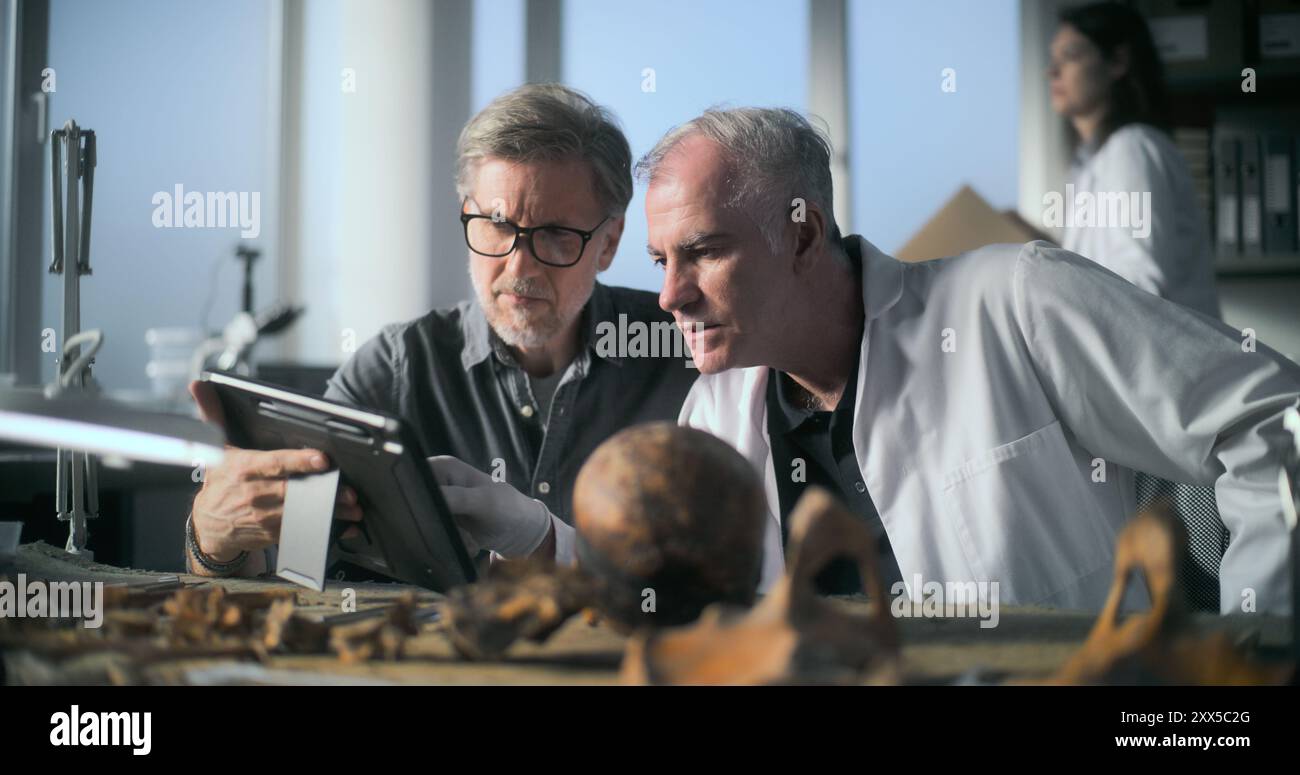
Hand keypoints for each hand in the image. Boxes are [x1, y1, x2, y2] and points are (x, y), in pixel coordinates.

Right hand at [187, 380, 362, 559]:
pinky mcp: (273, 534)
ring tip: (353, 508)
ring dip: (330, 511)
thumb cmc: (220, 482)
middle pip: (294, 490)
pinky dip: (324, 531)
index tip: (322, 459)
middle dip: (323, 491)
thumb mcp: (214, 449)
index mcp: (243, 469)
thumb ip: (213, 416)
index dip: (298, 461)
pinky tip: (345, 527)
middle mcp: (254, 494)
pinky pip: (302, 531)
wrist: (208, 526)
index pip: (275, 463)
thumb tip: (198, 385)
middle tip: (349, 489)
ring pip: (302, 513)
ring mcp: (264, 516)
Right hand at [427, 455, 552, 558]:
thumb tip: (429, 498)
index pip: (413, 480)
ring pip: (424, 523)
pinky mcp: (440, 518)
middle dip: (435, 523)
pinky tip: (468, 542)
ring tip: (470, 538)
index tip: (439, 517)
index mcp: (442, 467)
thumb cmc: (506, 508)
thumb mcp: (482, 502)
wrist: (519, 530)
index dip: (417, 499)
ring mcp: (437, 501)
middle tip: (461, 532)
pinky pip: (432, 533)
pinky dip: (449, 542)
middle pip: (416, 504)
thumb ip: (456, 498)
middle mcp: (435, 481)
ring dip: (446, 536)